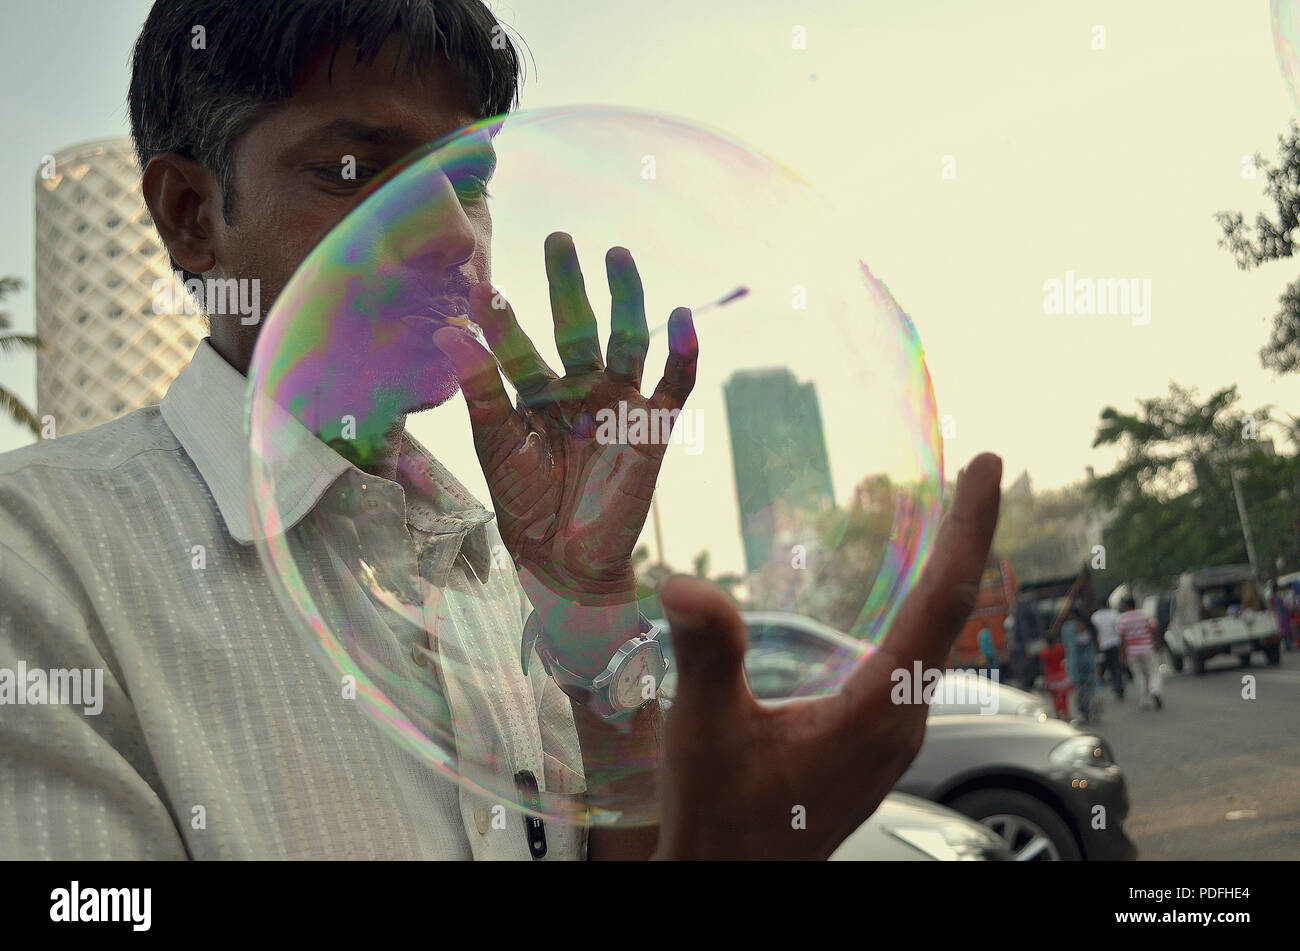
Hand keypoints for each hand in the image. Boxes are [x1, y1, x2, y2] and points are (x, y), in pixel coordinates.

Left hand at [435, 232, 696, 602]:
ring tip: (616, 254)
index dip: (501, 320)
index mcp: (538, 393)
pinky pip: (675, 386)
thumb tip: (449, 331)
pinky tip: (683, 316)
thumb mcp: (496, 443)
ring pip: (627, 340)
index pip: (518, 346)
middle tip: (558, 239)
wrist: (562, 561)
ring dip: (626, 298)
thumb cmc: (524, 505)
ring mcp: (618, 404)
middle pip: (577, 326)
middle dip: (568, 284)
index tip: (478, 288)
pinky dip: (684, 353)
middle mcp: (580, 389)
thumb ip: (481, 387)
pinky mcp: (651, 428)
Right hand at [651, 453, 1001, 859]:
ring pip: (939, 640)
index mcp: (878, 711)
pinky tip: (912, 599)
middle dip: (967, 536)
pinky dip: (925, 610)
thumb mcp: (706, 729)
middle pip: (953, 611)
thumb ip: (707, 654)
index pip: (942, 601)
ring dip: (948, 574)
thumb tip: (684, 582)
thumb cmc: (721, 814)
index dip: (968, 528)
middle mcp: (902, 721)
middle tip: (978, 472)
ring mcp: (895, 737)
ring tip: (956, 518)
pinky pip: (917, 662)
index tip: (987, 466)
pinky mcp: (877, 744)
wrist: (726, 882)